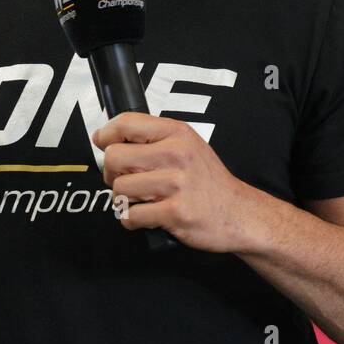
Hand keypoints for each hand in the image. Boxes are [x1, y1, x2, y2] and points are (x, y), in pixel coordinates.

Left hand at [92, 112, 257, 252]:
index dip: (106, 135)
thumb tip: (105, 137)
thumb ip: (152, 138)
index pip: (125, 123)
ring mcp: (176, 184)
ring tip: (142, 200)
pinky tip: (147, 216)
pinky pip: (131, 216)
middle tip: (124, 180)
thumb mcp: (187, 145)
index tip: (103, 143)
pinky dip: (132, 220)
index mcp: (177, 133)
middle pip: (114, 157)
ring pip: (120, 189)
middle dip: (111, 173)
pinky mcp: (175, 212)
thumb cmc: (208, 181)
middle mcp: (176, 154)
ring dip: (124, 200)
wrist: (240, 213)